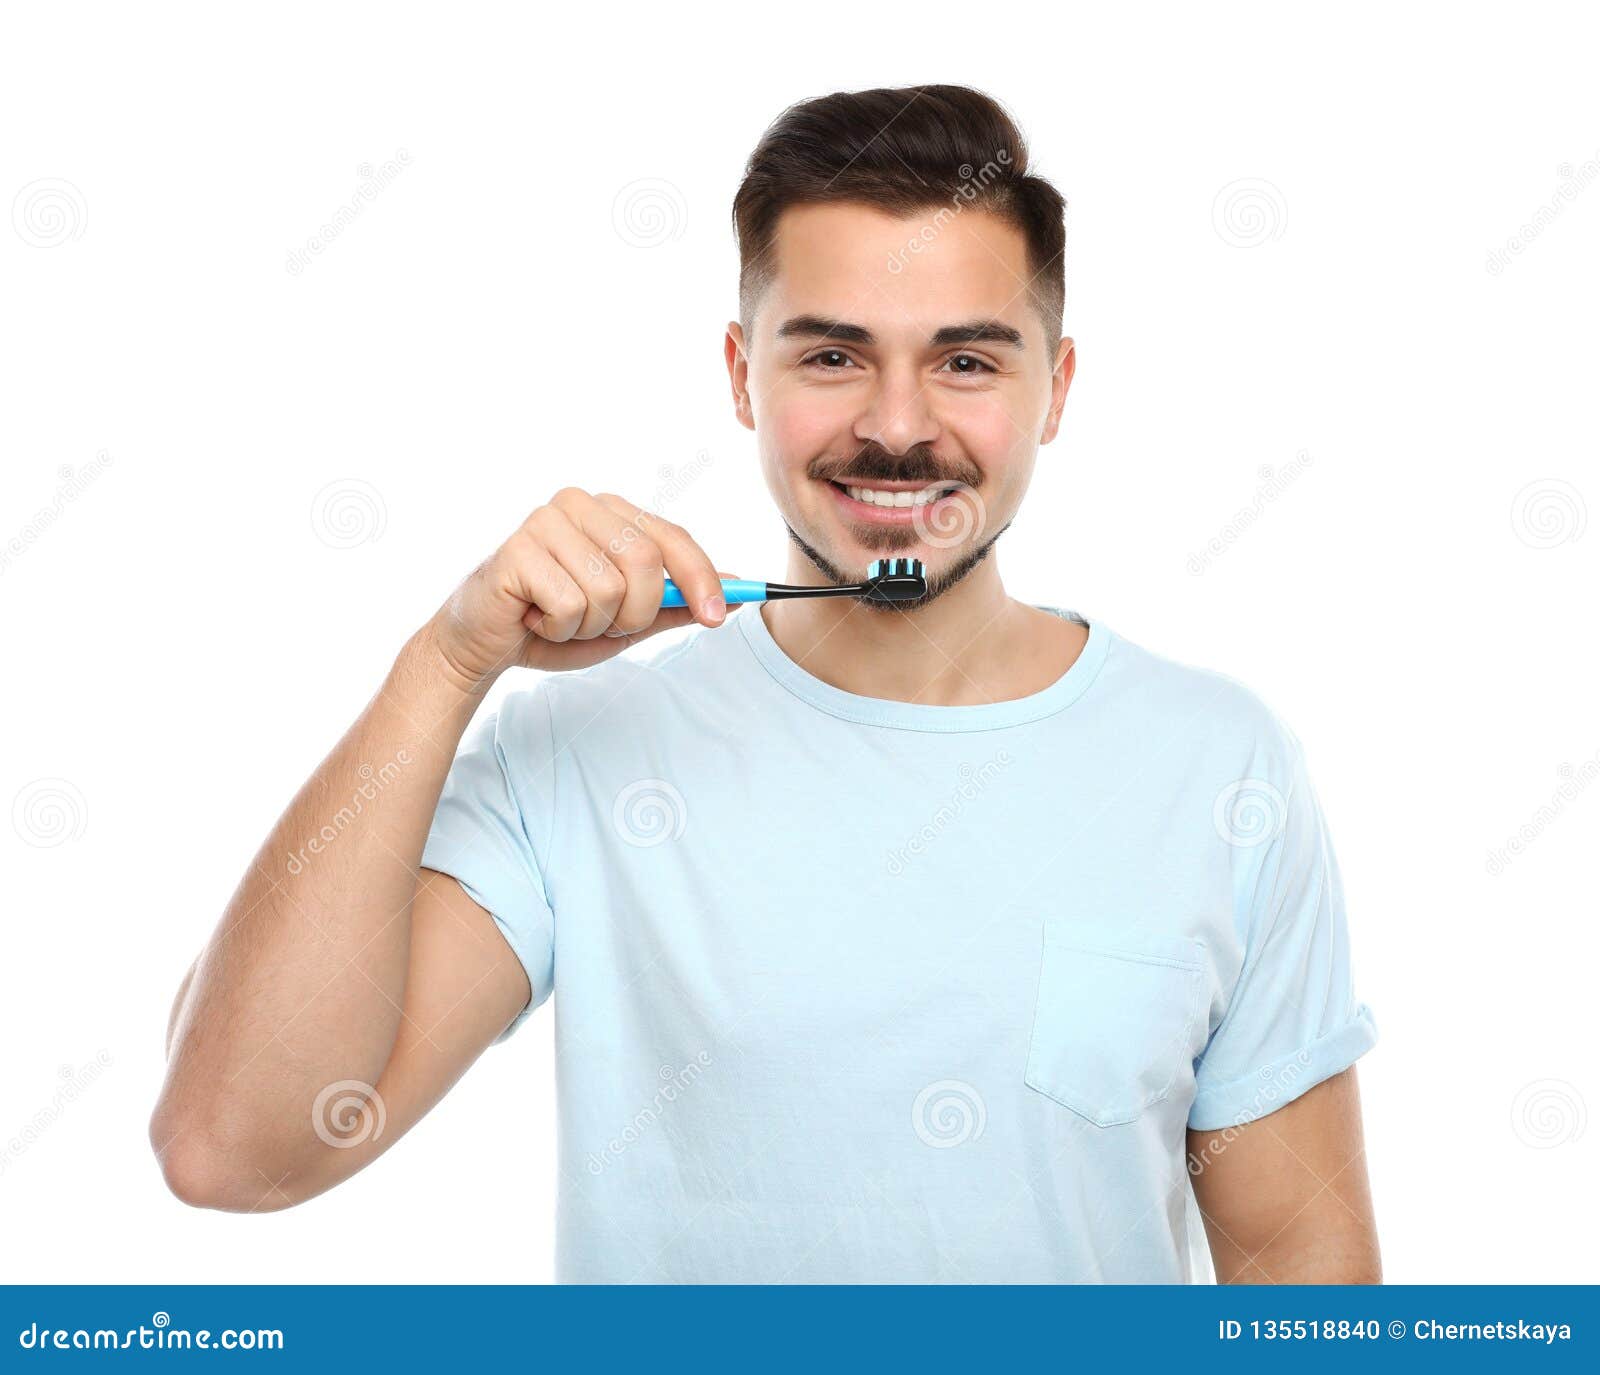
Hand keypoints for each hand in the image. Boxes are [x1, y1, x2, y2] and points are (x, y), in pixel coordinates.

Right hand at [422, 488, 729, 690]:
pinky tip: (536, 618)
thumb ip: (673, 606)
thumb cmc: (555, 623)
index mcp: (611, 512)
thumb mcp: (626, 620)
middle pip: (646, 562)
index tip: (717, 617)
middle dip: (636, 613)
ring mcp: (545, 521)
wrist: (485, 644)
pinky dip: (560, 628)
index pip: (673, 537)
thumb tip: (736, 597)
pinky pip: (571, 603)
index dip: (702, 578)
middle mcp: (579, 504)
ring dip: (592, 625)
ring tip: (562, 619)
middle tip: (605, 626)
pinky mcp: (517, 549)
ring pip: (609, 589)